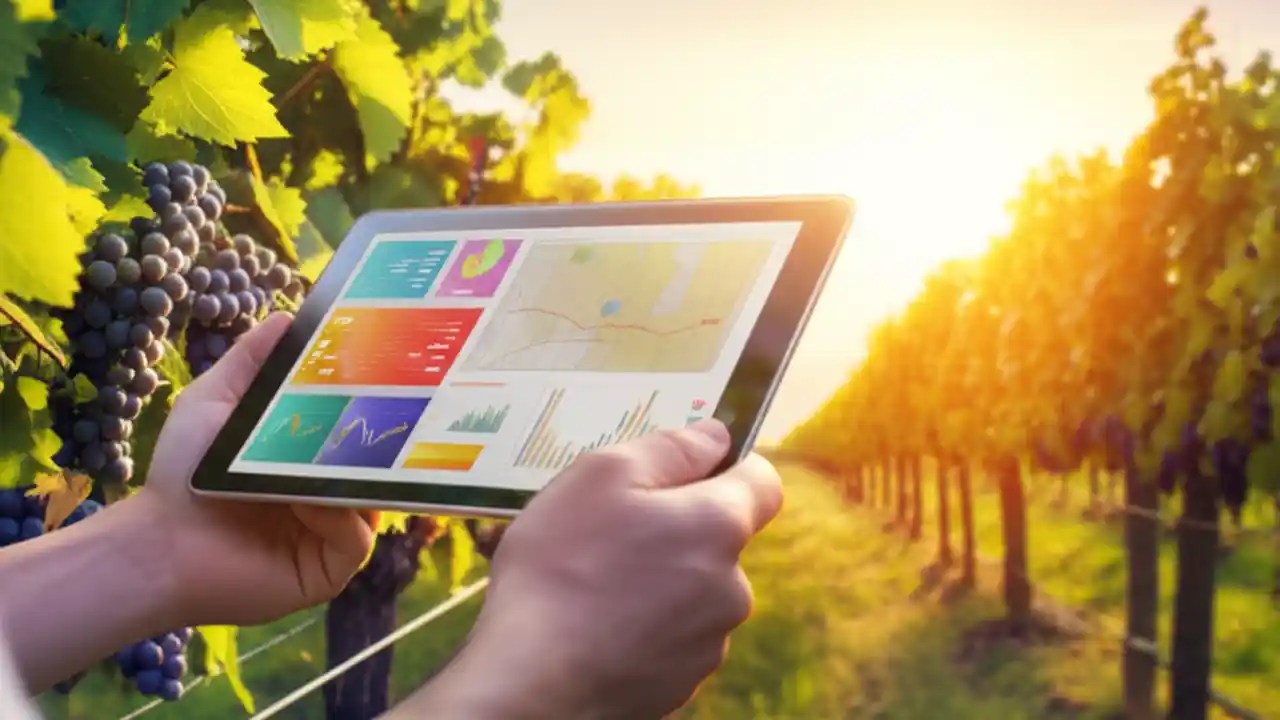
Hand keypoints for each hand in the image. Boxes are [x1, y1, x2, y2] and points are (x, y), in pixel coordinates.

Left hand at [136, 313, 375, 626]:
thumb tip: (288, 316)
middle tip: (394, 411)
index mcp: (312, 461)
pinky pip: (355, 538)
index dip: (375, 410)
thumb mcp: (215, 401)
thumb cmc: (183, 474)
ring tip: (332, 456)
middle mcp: (329, 497)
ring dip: (357, 477)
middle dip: (385, 442)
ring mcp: (331, 535)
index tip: (390, 380)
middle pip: (379, 467)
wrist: (157, 542)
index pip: (361, 433)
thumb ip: (249, 359)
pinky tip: (308, 499)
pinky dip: (339, 516)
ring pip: (374, 501)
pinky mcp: (327, 570)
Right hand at [406, 421, 782, 719]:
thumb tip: (717, 436)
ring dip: (657, 581)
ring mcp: (707, 644)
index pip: (763, 482)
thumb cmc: (562, 568)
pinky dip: (641, 627)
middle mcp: (731, 588)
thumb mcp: (603, 475)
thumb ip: (671, 448)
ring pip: (691, 591)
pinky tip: (593, 626)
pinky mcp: (679, 685)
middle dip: (674, 528)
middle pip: (717, 540)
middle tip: (609, 530)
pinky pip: (669, 638)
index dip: (728, 467)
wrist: (532, 682)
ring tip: (591, 583)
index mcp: (720, 527)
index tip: (684, 469)